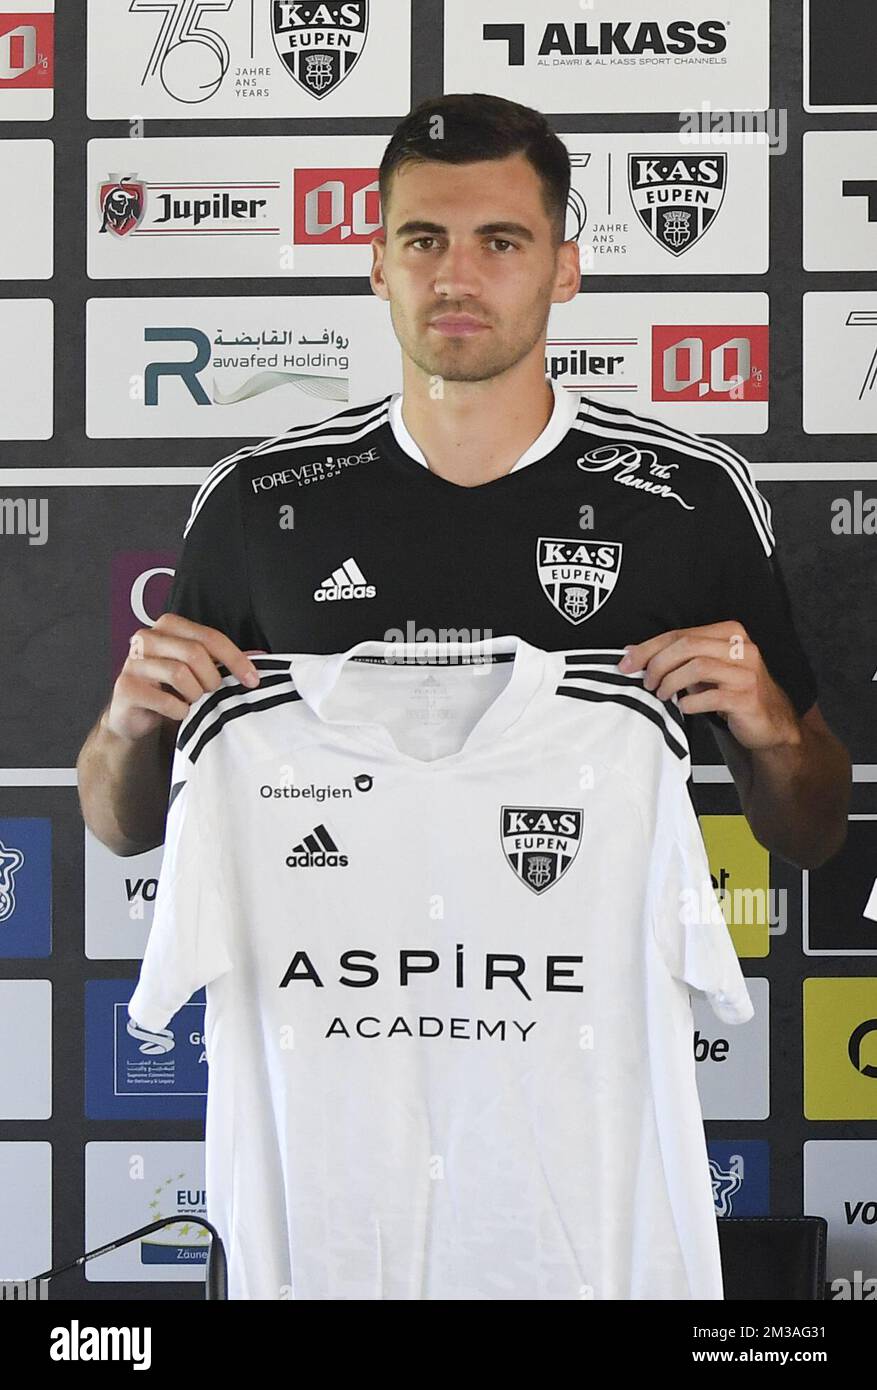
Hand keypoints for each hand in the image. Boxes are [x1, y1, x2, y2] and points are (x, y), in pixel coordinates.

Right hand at [105, 613, 265, 742]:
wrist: (134, 717)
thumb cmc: (170, 689)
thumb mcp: (198, 671)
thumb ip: (224, 661)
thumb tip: (259, 657)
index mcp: (168, 626)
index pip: (210, 637)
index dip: (235, 659)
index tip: (252, 679)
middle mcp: (147, 637)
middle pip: (195, 652)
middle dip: (212, 678)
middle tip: (211, 692)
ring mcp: (133, 662)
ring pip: (179, 673)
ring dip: (195, 695)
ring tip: (192, 701)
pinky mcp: (125, 688)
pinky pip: (165, 700)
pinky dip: (180, 711)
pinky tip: (178, 712)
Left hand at [617, 621, 801, 751]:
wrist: (770, 722)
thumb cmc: (733, 692)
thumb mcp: (704, 670)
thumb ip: (674, 658)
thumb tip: (633, 653)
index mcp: (730, 633)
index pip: (680, 634)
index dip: (649, 648)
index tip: (627, 663)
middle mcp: (742, 648)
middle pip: (687, 646)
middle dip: (658, 664)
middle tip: (647, 682)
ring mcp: (747, 672)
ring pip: (697, 666)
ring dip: (671, 682)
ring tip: (663, 694)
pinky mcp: (748, 697)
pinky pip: (710, 696)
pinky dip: (690, 702)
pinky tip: (684, 706)